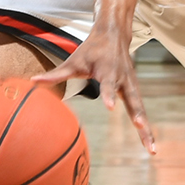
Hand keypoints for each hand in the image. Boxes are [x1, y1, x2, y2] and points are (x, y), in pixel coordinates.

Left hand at [36, 26, 153, 153]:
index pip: (108, 84)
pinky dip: (146, 128)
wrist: (114, 34)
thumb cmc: (91, 50)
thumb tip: (33, 81)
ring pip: (140, 109)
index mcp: (108, 71)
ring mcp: (132, 85)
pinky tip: (150, 145)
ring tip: (152, 150)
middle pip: (133, 100)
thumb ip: (55, 74)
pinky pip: (141, 111)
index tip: (110, 107)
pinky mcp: (135, 90)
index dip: (109, 94)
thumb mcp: (73, 61)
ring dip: (147, 129)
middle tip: (142, 128)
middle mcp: (123, 79)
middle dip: (138, 116)